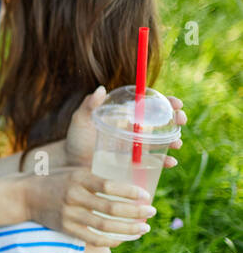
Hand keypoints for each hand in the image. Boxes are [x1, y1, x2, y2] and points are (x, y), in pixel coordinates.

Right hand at [24, 167, 156, 247]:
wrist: (24, 196)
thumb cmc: (55, 180)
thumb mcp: (73, 171)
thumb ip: (95, 177)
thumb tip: (127, 183)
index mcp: (77, 178)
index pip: (108, 186)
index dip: (130, 192)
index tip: (146, 195)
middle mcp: (73, 196)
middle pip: (110, 208)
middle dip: (135, 212)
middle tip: (152, 212)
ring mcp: (69, 214)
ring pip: (104, 226)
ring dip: (128, 229)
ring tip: (144, 228)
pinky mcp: (66, 228)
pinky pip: (92, 238)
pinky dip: (110, 241)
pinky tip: (123, 240)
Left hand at [64, 86, 187, 168]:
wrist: (72, 163)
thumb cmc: (76, 139)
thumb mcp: (80, 121)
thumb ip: (89, 106)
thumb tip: (101, 89)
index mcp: (126, 115)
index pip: (150, 105)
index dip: (166, 102)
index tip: (175, 102)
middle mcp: (135, 129)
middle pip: (162, 121)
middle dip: (176, 119)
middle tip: (180, 120)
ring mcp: (137, 146)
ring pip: (162, 141)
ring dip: (174, 140)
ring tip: (176, 143)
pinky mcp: (136, 163)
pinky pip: (155, 161)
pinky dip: (165, 161)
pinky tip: (170, 162)